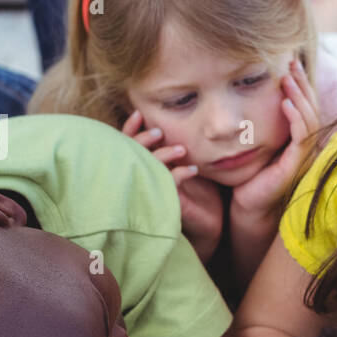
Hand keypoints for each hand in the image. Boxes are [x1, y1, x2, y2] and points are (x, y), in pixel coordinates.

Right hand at [122, 110, 225, 261]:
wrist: (209, 222)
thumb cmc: (195, 190)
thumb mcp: (182, 164)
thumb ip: (171, 147)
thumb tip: (172, 117)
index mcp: (143, 164)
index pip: (127, 143)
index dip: (130, 129)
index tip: (138, 113)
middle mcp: (142, 176)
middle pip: (132, 154)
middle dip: (144, 140)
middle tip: (160, 133)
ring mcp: (152, 190)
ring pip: (149, 168)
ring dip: (164, 155)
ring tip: (182, 149)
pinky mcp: (166, 202)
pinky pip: (168, 185)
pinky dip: (181, 174)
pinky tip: (193, 169)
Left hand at [230, 57, 320, 220]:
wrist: (249, 203)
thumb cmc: (251, 174)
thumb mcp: (257, 141)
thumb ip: (262, 120)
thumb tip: (251, 92)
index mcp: (300, 138)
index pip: (306, 105)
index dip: (301, 83)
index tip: (291, 63)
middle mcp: (306, 145)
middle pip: (312, 107)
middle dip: (302, 83)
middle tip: (292, 62)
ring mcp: (303, 155)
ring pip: (309, 119)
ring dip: (299, 96)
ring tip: (287, 78)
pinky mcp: (295, 165)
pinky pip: (301, 137)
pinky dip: (295, 118)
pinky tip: (285, 103)